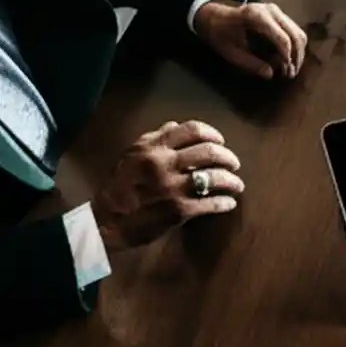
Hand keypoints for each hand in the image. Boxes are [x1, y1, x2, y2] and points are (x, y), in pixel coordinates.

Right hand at [92, 121, 243, 252]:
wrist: (108, 221)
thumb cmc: (120, 188)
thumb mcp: (132, 156)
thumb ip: (154, 140)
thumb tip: (176, 125)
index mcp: (152, 147)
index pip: (192, 130)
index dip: (213, 134)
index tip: (221, 142)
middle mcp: (164, 164)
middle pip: (210, 151)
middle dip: (228, 158)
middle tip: (234, 164)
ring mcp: (173, 187)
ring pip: (215, 177)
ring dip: (232, 181)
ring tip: (237, 185)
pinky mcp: (179, 210)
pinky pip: (212, 203)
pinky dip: (225, 202)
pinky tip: (229, 203)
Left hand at [193, 0, 306, 79]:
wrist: (216, 15)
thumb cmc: (221, 33)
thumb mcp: (230, 52)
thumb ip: (250, 64)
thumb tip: (270, 74)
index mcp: (256, 16)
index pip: (282, 39)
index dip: (287, 58)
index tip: (285, 73)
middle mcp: (271, 10)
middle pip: (295, 36)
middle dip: (296, 57)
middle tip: (290, 75)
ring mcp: (277, 11)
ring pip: (299, 34)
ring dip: (298, 53)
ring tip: (289, 69)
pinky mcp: (281, 15)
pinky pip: (296, 32)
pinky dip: (296, 47)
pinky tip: (287, 59)